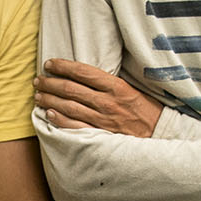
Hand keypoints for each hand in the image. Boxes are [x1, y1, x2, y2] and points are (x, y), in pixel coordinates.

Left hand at [35, 59, 163, 135]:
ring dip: (50, 100)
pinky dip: (60, 120)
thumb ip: (109, 84)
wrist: (162, 136)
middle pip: (71, 89)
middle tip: (38, 80)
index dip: (62, 66)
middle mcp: (108, 102)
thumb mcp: (132, 90)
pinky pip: (75, 127)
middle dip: (50, 83)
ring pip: (69, 107)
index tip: (49, 64)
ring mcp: (103, 120)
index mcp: (116, 87)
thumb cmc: (148, 112)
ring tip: (38, 96)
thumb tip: (84, 75)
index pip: (83, 72)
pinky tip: (48, 115)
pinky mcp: (101, 136)